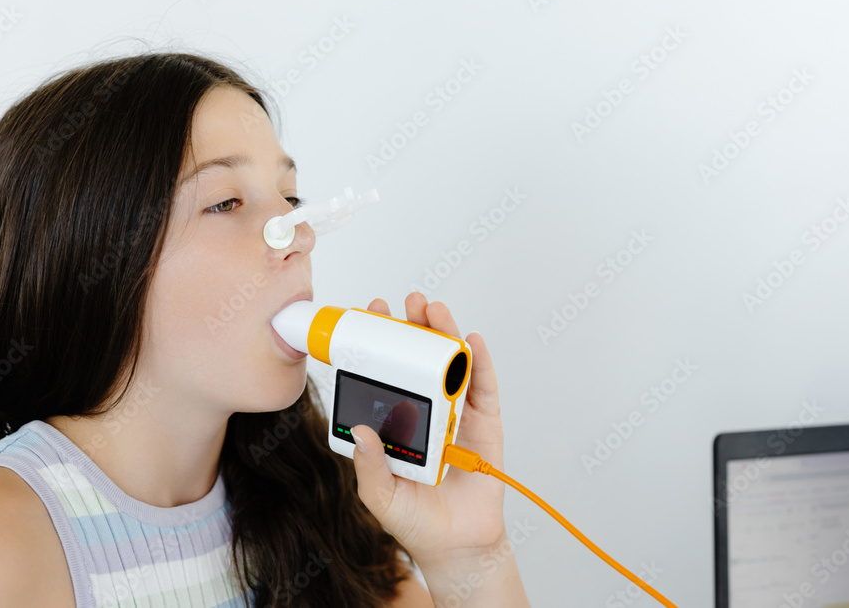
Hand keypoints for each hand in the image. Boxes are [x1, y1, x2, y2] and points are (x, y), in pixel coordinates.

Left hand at [350, 291, 509, 569]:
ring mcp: (456, 414)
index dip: (381, 343)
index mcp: (397, 420)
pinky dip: (479, 361)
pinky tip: (470, 341)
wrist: (457, 546)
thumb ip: (370, 466)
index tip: (371, 318)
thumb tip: (364, 432)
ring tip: (435, 310)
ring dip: (445, 333)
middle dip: (415, 326)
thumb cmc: (416, 520)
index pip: (387, 373)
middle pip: (421, 358)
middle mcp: (425, 409)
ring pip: (451, 365)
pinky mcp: (484, 423)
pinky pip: (483, 387)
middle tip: (407, 302)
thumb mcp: (380, 495)